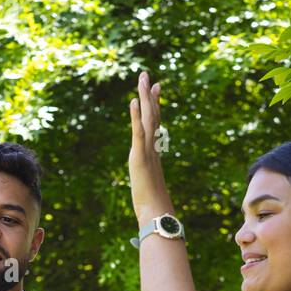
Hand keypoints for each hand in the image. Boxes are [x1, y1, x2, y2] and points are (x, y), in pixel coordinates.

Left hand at [128, 70, 174, 223]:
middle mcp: (153, 149)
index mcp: (153, 154)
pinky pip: (138, 132)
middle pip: (152, 116)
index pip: (155, 125)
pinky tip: (133, 101)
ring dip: (144, 97)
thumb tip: (151, 192)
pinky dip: (136, 116)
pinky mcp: (140, 157)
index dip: (155, 106)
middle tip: (147, 75)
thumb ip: (149, 185)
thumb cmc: (154, 207)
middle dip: (149, 95)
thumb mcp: (148, 190)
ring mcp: (147, 151)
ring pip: (148, 119)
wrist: (157, 214)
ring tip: (142, 79)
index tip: (155, 89)